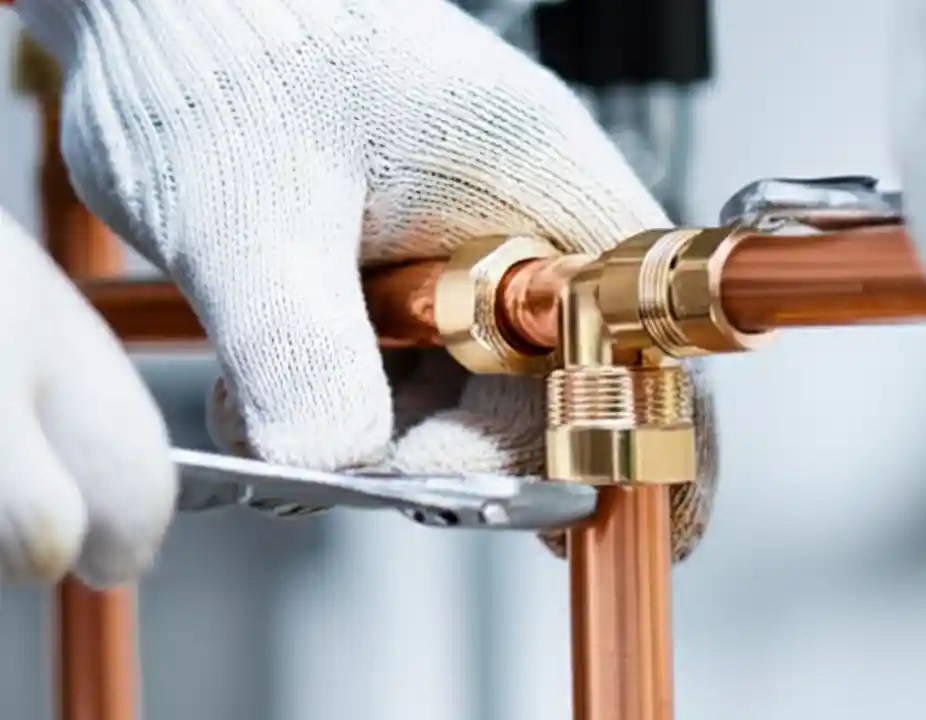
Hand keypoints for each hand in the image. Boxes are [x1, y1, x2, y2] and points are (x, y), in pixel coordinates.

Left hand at [17, 0, 715, 557]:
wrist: (162, 1)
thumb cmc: (221, 44)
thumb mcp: (250, 214)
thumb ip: (302, 354)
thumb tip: (344, 467)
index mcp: (539, 186)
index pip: (637, 340)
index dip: (629, 441)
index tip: (581, 532)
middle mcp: (524, 216)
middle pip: (553, 380)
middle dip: (455, 445)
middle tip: (359, 470)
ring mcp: (469, 239)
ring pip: (472, 381)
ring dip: (383, 422)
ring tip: (280, 396)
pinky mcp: (410, 259)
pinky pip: (414, 360)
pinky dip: (351, 393)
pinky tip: (274, 372)